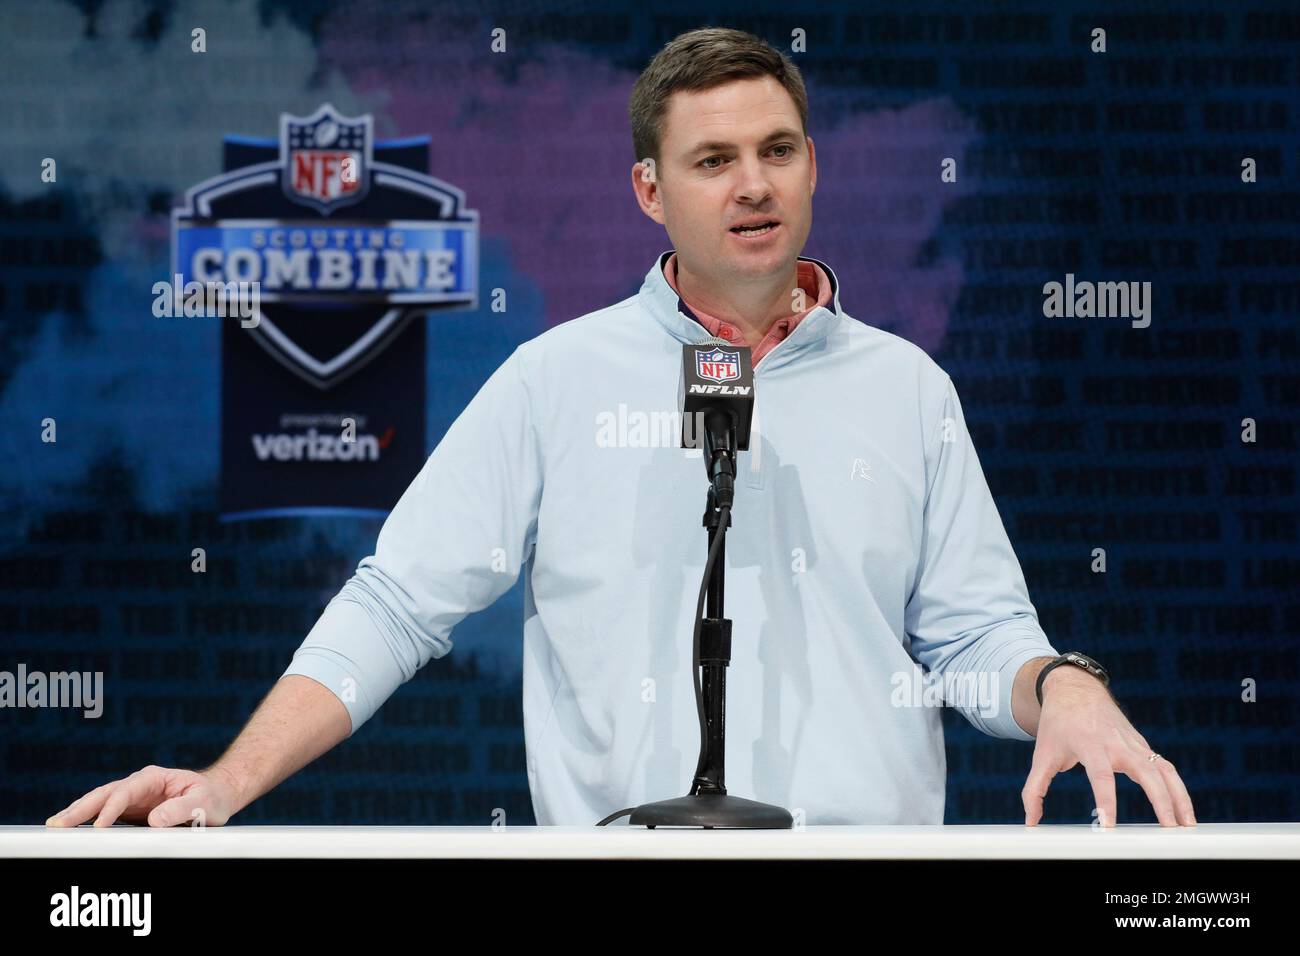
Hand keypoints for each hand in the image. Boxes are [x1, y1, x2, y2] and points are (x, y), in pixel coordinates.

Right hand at [45, 765, 241, 827]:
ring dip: (77, 813)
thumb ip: (182, 809)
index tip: (99, 825)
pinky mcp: (131, 811)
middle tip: (58, 823)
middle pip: (105, 794)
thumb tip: (154, 819)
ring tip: (55, 825)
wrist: (216, 795)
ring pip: (100, 802)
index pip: (127, 791)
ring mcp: (133, 798)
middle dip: (81, 808)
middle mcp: (139, 785)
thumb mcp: (204, 803)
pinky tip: (71, 827)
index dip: (112, 807)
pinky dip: (87, 820)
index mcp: (155, 778)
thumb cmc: (212, 797)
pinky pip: (105, 814)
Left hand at [1022, 669, 1195, 826]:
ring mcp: (1134, 743)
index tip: (1109, 825)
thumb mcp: (1041, 755)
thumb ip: (1035, 789)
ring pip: (1163, 770)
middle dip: (1159, 801)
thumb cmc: (1057, 725)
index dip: (1106, 800)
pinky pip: (1166, 768)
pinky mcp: (1143, 746)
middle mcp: (1116, 743)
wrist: (1074, 690)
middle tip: (1167, 830)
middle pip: (1144, 772)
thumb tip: (1030, 821)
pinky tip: (1184, 812)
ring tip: (1186, 827)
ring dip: (1178, 797)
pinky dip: (1178, 789)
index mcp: (1089, 744)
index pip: (1101, 776)